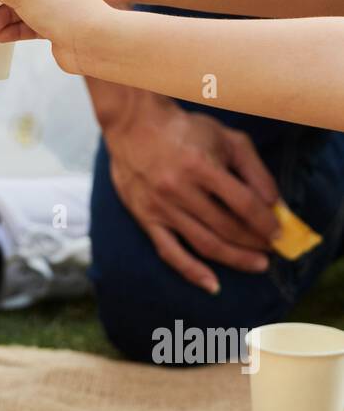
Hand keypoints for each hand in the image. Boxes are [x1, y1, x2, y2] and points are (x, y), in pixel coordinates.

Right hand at [102, 95, 279, 293]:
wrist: (133, 125)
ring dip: (234, 258)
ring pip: (204, 243)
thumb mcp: (226, 138)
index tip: (278, 232)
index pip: (242, 203)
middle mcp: (179, 189)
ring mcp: (161, 207)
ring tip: (256, 264)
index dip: (265, 221)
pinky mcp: (145, 218)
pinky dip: (192, 271)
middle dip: (254, 241)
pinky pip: (170, 251)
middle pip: (226, 226)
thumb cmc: (185, 130)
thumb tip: (275, 203)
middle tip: (271, 249)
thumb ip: (254, 168)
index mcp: (201, 165)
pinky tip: (213, 285)